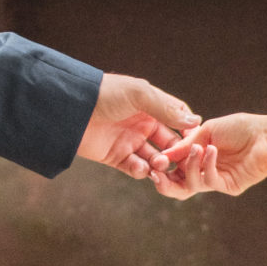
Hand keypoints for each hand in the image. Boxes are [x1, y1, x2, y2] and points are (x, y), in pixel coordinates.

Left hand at [78, 73, 199, 180]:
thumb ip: (168, 110)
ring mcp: (129, 141)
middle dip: (175, 153)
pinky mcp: (115, 156)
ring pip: (153, 158)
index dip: (187, 131)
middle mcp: (142, 124)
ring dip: (159, 164)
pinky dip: (140, 171)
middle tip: (179, 160)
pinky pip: (134, 168)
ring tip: (157, 165)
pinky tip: (141, 169)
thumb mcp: (140, 95)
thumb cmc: (105, 94)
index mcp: (151, 106)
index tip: (195, 142)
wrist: (70, 108)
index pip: (177, 119)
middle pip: (168, 143)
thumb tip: (196, 121)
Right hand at [153, 113, 266, 198]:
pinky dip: (207, 165)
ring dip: (189, 166)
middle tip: (157, 174)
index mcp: (197, 157)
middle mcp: (204, 170)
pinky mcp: (229, 186)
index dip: (162, 168)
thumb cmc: (239, 128)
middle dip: (165, 183)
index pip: (173, 169)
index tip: (154, 160)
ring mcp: (216, 180)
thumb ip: (185, 144)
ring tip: (197, 149)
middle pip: (178, 187)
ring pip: (191, 185)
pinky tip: (212, 151)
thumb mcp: (207, 131)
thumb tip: (163, 155)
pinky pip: (209, 181)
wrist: (266, 135)